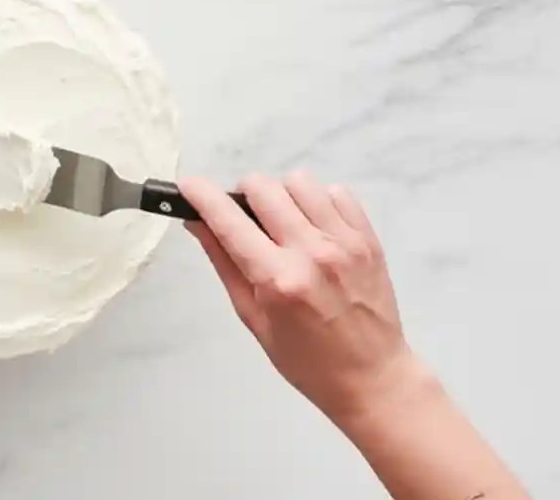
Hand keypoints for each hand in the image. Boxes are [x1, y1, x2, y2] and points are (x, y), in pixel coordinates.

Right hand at [180, 171, 430, 425]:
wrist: (372, 376)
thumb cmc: (305, 359)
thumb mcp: (252, 317)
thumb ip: (224, 263)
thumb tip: (197, 222)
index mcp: (277, 280)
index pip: (229, 221)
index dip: (202, 195)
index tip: (188, 185)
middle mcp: (311, 253)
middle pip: (262, 187)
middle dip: (242, 196)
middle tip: (244, 219)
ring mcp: (344, 243)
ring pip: (299, 182)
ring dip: (281, 195)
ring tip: (283, 223)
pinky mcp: (368, 239)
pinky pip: (336, 192)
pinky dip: (317, 201)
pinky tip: (313, 227)